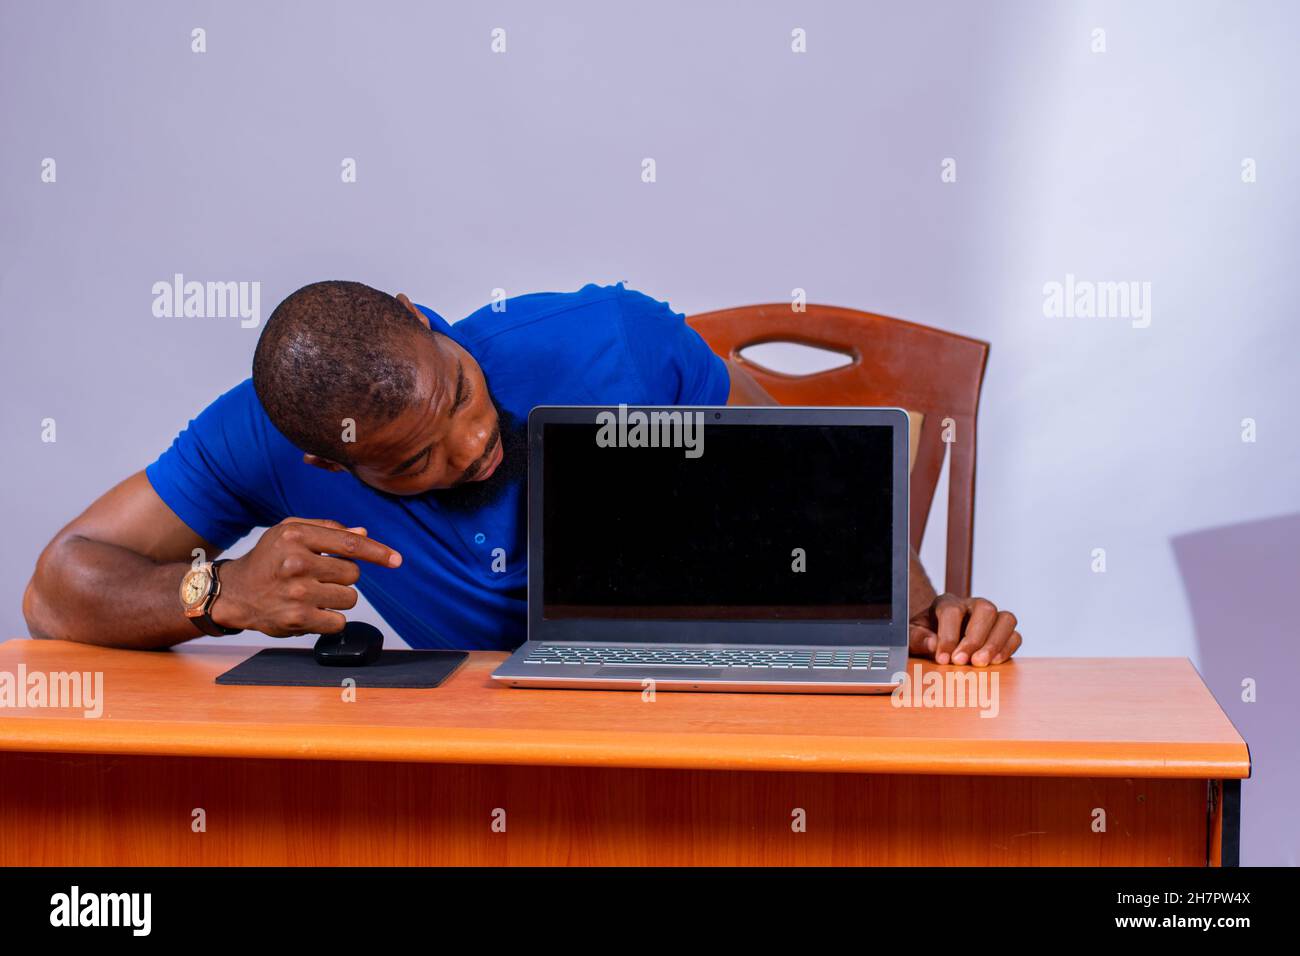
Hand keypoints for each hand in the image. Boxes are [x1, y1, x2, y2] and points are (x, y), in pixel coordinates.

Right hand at [211, 518, 401, 636]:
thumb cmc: (268, 558)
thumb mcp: (289, 532)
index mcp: (296, 536)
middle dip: (343, 577)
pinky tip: (310, 610)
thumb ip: (328, 530)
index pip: (349, 544)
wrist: (234, 592)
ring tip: (312, 593)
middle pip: (353, 574)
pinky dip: (330, 619)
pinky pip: (338, 621)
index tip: (397, 560)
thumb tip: (364, 533)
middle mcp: (296, 563)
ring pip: (350, 598)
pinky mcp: (297, 620)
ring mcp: (297, 593)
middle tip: (319, 576)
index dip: (377, 552)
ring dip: (338, 598)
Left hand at [909, 594, 1020, 665]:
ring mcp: (991, 619)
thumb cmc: (924, 636)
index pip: (952, 611)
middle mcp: (972, 605)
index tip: (942, 658)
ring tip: (979, 663)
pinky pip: (1015, 636)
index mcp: (947, 602)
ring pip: (1006, 619)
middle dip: (974, 638)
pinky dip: (1007, 649)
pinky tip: (994, 662)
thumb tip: (933, 645)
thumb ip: (918, 638)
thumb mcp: (912, 635)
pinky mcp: (1003, 634)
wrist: (935, 640)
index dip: (948, 636)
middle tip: (962, 661)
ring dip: (995, 643)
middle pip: (985, 609)